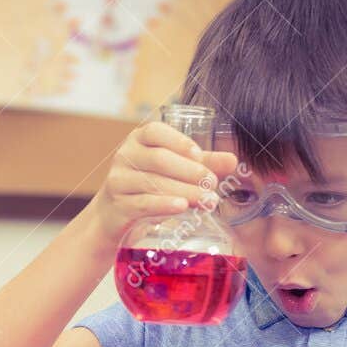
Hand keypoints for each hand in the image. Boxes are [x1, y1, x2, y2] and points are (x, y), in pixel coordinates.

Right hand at [85, 120, 239, 247]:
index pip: (155, 131)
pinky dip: (164, 205)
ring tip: (207, 201)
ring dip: (184, 191)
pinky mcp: (117, 204)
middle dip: (190, 172)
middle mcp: (125, 156)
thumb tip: (232, 160)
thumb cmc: (148, 185)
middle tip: (213, 184)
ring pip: (152, 182)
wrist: (114, 214)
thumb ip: (203, 164)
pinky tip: (181, 207)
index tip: (199, 155)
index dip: (178, 141)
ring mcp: (118, 180)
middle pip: (158, 159)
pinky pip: (142, 203)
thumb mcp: (174, 170)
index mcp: (139, 139)